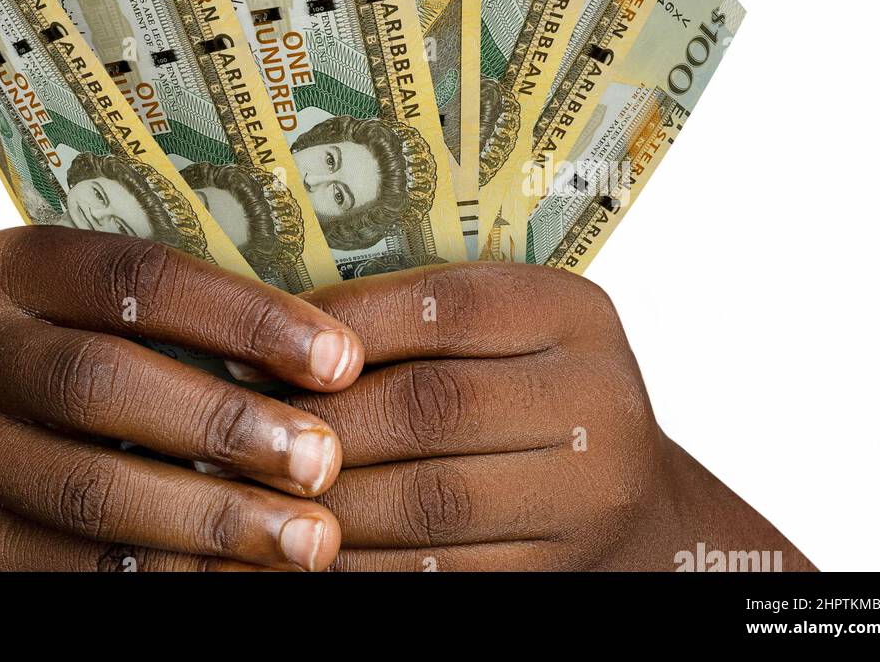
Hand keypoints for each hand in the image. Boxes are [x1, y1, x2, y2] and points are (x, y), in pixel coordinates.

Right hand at [0, 227, 364, 570]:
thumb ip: (178, 313)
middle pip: (102, 382)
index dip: (243, 315)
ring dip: (211, 519)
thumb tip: (331, 352)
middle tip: (325, 459)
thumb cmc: (68, 352)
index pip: (133, 275)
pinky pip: (76, 569)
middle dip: (226, 425)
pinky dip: (170, 575)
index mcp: (7, 267)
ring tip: (306, 540)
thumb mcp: (93, 306)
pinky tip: (243, 578)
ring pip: (89, 491)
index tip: (338, 358)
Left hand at [289, 263, 813, 570]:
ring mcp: (587, 498)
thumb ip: (417, 317)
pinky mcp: (556, 575)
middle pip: (431, 405)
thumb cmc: (532, 390)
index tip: (260, 348)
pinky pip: (438, 575)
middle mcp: (596, 400)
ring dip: (325, 500)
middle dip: (319, 421)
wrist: (636, 507)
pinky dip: (360, 564)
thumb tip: (276, 331)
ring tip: (254, 491)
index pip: (445, 305)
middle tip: (243, 429)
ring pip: (428, 502)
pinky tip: (305, 546)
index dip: (341, 326)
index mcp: (572, 314)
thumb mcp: (503, 328)